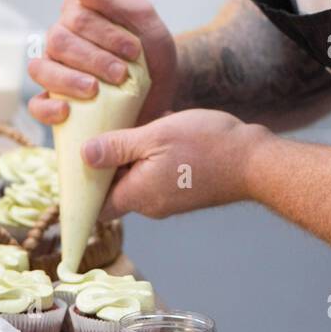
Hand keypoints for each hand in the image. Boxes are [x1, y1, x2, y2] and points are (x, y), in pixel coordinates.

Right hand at [27, 0, 177, 125]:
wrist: (162, 92)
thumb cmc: (151, 51)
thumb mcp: (142, 20)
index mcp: (77, 15)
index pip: (77, 17)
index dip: (106, 34)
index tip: (134, 51)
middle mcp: (59, 40)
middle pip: (59, 42)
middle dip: (93, 59)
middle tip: (121, 74)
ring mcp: (53, 70)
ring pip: (42, 69)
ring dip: (69, 80)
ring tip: (94, 91)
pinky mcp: (53, 101)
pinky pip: (36, 105)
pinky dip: (48, 109)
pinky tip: (67, 111)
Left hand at [83, 109, 268, 218]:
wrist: (256, 161)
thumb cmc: (207, 146)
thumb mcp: (155, 136)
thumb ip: (117, 147)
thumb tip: (83, 156)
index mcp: (138, 195)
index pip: (96, 206)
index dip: (81, 188)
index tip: (73, 162)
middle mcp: (151, 204)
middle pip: (115, 189)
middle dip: (107, 163)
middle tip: (102, 130)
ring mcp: (169, 199)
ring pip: (136, 178)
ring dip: (132, 154)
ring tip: (134, 125)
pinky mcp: (184, 190)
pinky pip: (156, 173)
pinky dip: (152, 155)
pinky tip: (160, 129)